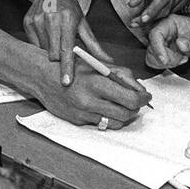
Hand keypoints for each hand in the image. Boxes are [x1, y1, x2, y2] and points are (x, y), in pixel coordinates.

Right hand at [22, 0, 112, 86]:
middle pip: (53, 54)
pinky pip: (34, 44)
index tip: (66, 81)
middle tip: (64, 56)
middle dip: (59, 60)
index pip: (67, 48)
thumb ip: (94, 45)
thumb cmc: (69, 7)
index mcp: (67, 19)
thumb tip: (107, 62)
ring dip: (51, 52)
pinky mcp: (27, 23)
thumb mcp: (83, 22)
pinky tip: (47, 35)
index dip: (67, 66)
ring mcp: (37, 20)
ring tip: (55, 40)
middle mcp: (51, 19)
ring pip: (43, 51)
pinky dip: (42, 45)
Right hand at [29, 46, 149, 127]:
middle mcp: (90, 101)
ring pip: (116, 123)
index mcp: (97, 83)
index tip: (146, 97)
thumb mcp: (97, 64)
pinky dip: (106, 117)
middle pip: (126, 113)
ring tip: (119, 105)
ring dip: (122, 115)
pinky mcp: (78, 121)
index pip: (131, 98)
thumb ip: (120, 75)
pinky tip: (102, 107)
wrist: (42, 77)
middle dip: (135, 108)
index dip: (143, 99)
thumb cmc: (71, 67)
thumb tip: (139, 88)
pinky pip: (101, 124)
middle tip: (135, 102)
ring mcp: (83, 113)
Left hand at [127, 0, 186, 28]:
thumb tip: (132, 4)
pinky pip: (172, 10)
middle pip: (165, 7)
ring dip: (154, 18)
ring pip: (168, 11)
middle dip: (149, 17)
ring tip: (140, 19)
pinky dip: (162, 13)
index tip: (142, 20)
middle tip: (134, 23)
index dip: (152, 10)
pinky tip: (154, 12)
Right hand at [144, 14, 189, 69]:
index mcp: (168, 23)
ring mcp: (159, 41)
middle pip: (151, 47)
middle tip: (180, 58)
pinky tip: (178, 59)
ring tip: (180, 57)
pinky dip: (166, 64)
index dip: (157, 48)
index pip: (155, 34)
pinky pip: (155, 61)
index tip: (165, 60)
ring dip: (166, 62)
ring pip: (151, 56)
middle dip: (165, 58)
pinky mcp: (159, 50)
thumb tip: (181, 44)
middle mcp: (161, 31)